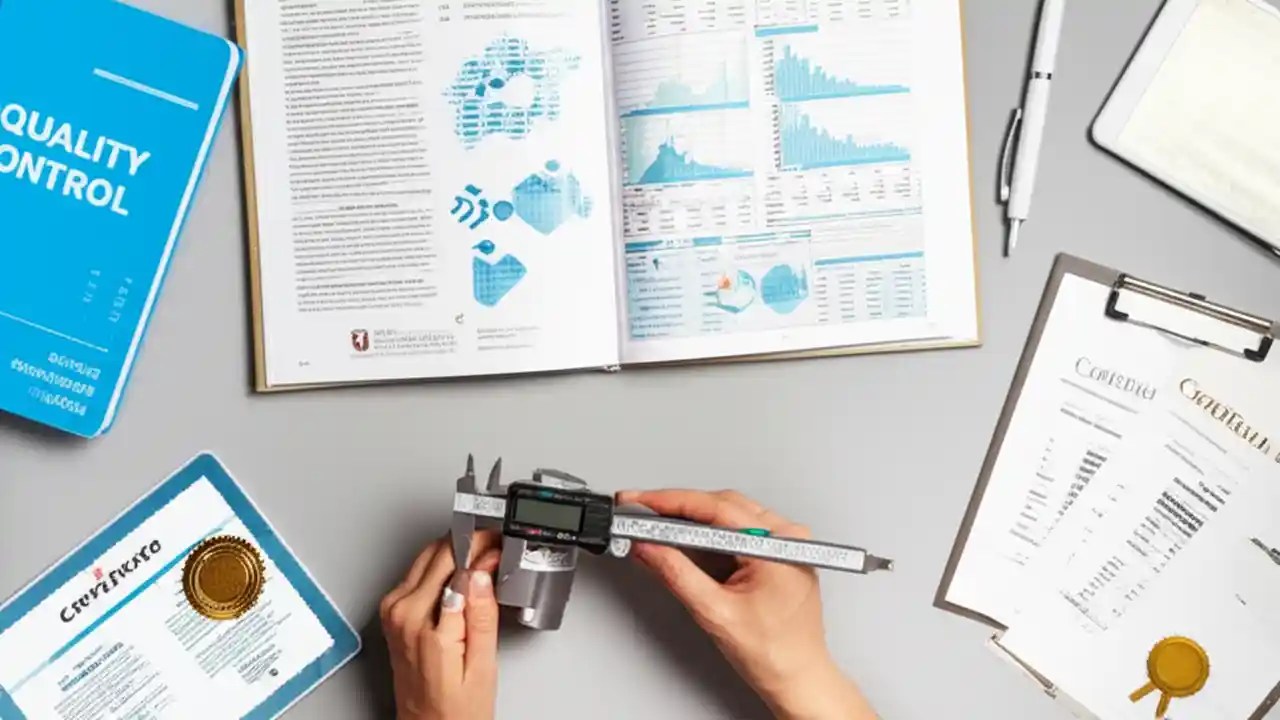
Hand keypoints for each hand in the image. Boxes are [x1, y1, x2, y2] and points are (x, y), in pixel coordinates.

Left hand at [380, 531, 502, 719]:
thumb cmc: (453, 709)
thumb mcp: (482, 667)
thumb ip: (482, 616)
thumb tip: (481, 574)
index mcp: (425, 625)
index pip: (456, 563)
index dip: (482, 549)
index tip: (499, 546)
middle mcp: (402, 612)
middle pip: (438, 553)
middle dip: (470, 546)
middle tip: (495, 551)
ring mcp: (393, 610)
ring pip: (427, 558)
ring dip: (456, 553)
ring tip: (483, 565)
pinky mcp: (392, 611)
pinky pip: (418, 573)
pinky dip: (442, 568)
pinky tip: (462, 580)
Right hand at [617, 490, 875, 719]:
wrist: (797, 678)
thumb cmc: (774, 653)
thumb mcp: (715, 612)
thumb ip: (677, 574)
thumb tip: (648, 547)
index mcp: (778, 545)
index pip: (715, 508)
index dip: (670, 502)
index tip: (640, 502)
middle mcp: (786, 536)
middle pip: (721, 505)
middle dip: (676, 507)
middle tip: (640, 511)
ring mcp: (783, 542)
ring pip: (727, 514)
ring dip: (690, 519)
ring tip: (656, 524)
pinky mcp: (775, 552)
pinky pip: (736, 530)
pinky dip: (706, 533)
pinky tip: (683, 539)